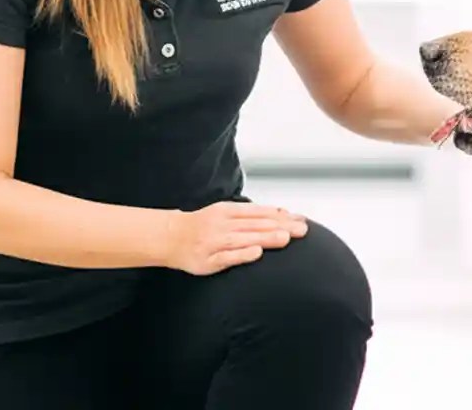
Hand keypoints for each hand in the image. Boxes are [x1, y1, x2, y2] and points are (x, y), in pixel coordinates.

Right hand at [162, 202, 308, 275]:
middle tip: (302, 230)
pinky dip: (242, 255)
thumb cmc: (201, 226)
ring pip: (244, 239)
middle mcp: (223, 224)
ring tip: (285, 238)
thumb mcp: (224, 213)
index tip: (300, 219)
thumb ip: (250, 215)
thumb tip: (280, 212)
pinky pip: (227, 257)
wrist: (170, 236)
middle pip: (256, 225)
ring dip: (266, 238)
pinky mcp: (208, 260)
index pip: (259, 212)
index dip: (281, 216)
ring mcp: (215, 242)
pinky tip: (256, 253)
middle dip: (281, 226)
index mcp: (227, 211)